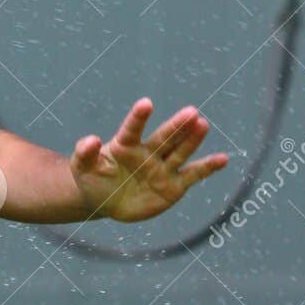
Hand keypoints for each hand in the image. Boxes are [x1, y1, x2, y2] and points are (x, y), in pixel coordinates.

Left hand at [70, 98, 227, 222]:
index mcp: (125, 145)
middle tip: (191, 112)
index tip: (146, 104)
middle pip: (165, 137)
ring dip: (192, 140)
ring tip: (202, 125)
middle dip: (177, 126)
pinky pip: (192, 175)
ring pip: (180, 152)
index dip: (139, 117)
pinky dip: (207, 168)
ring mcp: (162, 168)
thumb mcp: (82, 167)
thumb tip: (91, 140)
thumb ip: (85, 153)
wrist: (105, 201)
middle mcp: (148, 153)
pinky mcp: (174, 185)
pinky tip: (222, 159)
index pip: (133, 129)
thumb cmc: (93, 178)